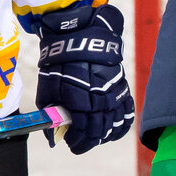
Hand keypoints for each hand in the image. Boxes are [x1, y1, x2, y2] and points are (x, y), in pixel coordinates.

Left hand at [37, 3, 134, 154]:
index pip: (85, 135)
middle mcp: (101, 100)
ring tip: (96, 132)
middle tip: (80, 139)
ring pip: (116, 123)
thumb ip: (52, 114)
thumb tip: (53, 135)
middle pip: (101, 132)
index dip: (77, 143)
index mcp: (82, 102)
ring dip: (106, 133)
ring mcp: (114, 92)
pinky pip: (128, 109)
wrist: (81, 33)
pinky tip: (115, 124)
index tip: (70, 142)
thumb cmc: (60, 61)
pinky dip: (122, 121)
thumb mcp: (48, 89)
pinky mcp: (122, 84)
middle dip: (90, 140)